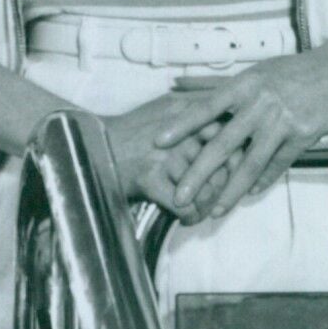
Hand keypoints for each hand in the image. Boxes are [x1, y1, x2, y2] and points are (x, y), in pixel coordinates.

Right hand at [99, 91, 234, 213]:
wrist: (89, 146)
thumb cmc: (131, 131)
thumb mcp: (165, 108)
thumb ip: (195, 110)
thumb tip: (228, 119)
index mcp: (186, 111)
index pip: (229, 133)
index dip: (238, 155)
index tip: (235, 170)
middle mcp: (179, 131)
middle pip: (223, 163)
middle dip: (226, 186)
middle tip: (222, 198)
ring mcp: (164, 154)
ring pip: (206, 188)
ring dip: (207, 206)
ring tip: (203, 212)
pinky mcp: (150, 177)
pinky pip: (184, 205)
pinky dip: (190, 217)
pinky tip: (186, 220)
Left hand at [155, 40, 327, 221]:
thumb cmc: (298, 70)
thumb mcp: (261, 72)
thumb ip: (229, 89)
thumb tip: (189, 92)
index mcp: (245, 83)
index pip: (206, 107)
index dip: (181, 125)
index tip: (158, 142)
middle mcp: (260, 101)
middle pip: (223, 142)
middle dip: (198, 173)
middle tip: (179, 195)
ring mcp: (282, 119)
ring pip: (250, 162)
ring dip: (230, 190)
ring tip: (214, 210)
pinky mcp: (303, 134)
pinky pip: (278, 164)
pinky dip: (263, 181)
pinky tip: (250, 194)